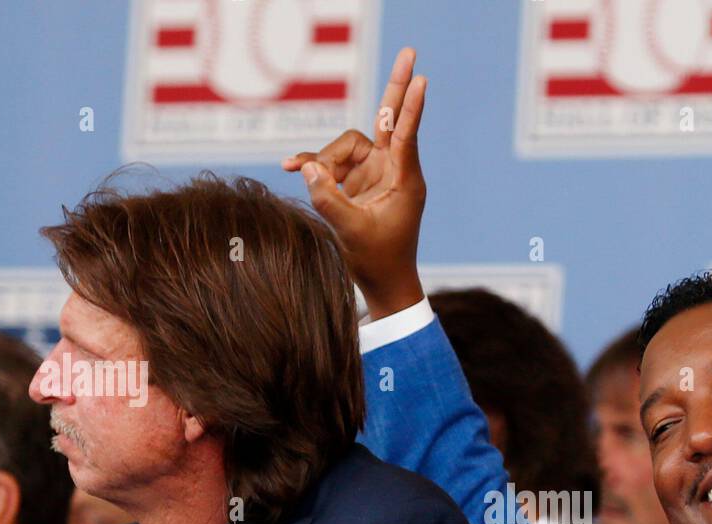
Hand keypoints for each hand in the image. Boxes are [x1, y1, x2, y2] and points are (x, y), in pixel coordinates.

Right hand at [283, 46, 426, 318]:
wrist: (384, 285)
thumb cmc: (378, 261)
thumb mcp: (350, 232)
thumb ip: (328, 199)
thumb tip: (307, 167)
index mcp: (404, 181)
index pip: (406, 135)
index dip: (410, 107)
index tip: (422, 80)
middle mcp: (393, 171)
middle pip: (391, 118)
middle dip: (397, 86)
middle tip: (411, 51)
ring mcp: (376, 174)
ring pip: (346, 146)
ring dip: (325, 161)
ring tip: (309, 180)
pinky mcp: (360, 182)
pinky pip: (333, 163)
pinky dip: (316, 166)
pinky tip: (289, 167)